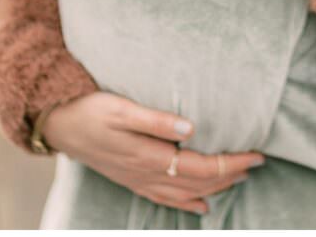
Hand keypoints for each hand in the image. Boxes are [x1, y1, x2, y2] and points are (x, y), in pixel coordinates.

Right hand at [43, 92, 264, 214]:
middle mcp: (148, 174)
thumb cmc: (89, 110)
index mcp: (151, 156)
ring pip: (186, 194)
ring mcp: (139, 180)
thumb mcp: (122, 109)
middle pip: (199, 183)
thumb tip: (192, 128)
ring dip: (215, 189)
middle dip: (231, 175)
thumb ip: (157, 120)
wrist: (58, 125)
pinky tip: (201, 207)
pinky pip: (166, 199)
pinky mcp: (131, 180)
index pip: (203, 167)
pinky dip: (187, 205)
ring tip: (238, 179)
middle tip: (256, 164)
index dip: (232, 163)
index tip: (257, 155)